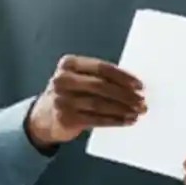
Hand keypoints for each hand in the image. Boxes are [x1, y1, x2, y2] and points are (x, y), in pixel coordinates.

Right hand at [25, 55, 145, 148]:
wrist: (44, 116)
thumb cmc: (70, 94)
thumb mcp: (79, 79)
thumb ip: (99, 77)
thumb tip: (133, 86)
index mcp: (68, 64)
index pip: (101, 68)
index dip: (123, 77)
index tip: (139, 85)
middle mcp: (62, 80)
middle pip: (101, 86)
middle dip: (125, 94)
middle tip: (141, 101)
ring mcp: (62, 100)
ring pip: (100, 104)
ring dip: (122, 109)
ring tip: (137, 112)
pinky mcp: (65, 118)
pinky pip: (96, 119)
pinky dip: (114, 120)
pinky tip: (126, 120)